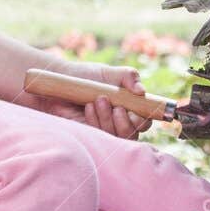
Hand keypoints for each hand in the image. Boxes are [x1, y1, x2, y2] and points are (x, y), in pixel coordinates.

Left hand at [24, 60, 152, 139]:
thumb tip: (142, 91)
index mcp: (131, 107)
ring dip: (109, 119)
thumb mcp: (112, 73)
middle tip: (117, 107)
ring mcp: (105, 130)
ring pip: (116, 137)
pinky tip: (89, 106)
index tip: (133, 110)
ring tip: (99, 99)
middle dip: (126, 123)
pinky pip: (99, 136)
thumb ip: (130, 76)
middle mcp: (120, 122)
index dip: (143, 120)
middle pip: (133, 134)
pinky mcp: (90, 135)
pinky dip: (95, 121)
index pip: (145, 121)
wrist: (64, 81)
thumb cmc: (89, 76)